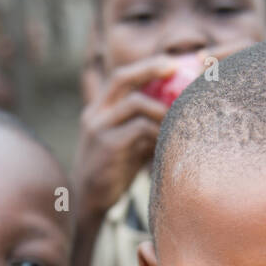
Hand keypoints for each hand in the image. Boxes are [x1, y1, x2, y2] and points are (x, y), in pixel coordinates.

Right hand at [70, 53, 176, 221]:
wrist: (88, 202)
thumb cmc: (113, 172)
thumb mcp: (125, 143)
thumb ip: (143, 126)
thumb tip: (177, 112)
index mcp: (98, 111)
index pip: (120, 78)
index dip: (145, 67)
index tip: (171, 63)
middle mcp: (95, 115)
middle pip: (122, 78)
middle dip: (151, 69)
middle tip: (176, 69)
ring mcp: (99, 129)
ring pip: (137, 103)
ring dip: (162, 109)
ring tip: (177, 121)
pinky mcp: (109, 147)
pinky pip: (141, 128)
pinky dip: (159, 131)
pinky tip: (167, 141)